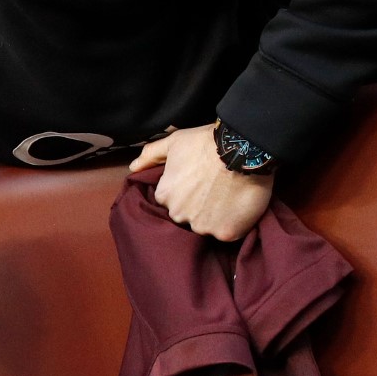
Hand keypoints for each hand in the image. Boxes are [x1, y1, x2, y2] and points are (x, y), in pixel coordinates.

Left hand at [128, 123, 273, 241]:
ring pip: (208, 226)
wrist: (242, 150)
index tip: (200, 183)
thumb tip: (134, 167)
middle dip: (199, 207)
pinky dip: (234, 223)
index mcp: (164, 196)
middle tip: (216, 190)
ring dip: (217, 216)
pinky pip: (228, 232)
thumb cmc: (206, 144)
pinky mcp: (225, 233)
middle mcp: (179, 214)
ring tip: (229, 197)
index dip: (188, 193)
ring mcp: (202, 226)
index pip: (172, 201)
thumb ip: (151, 155)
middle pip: (188, 216)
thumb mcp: (174, 142)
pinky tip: (240, 207)